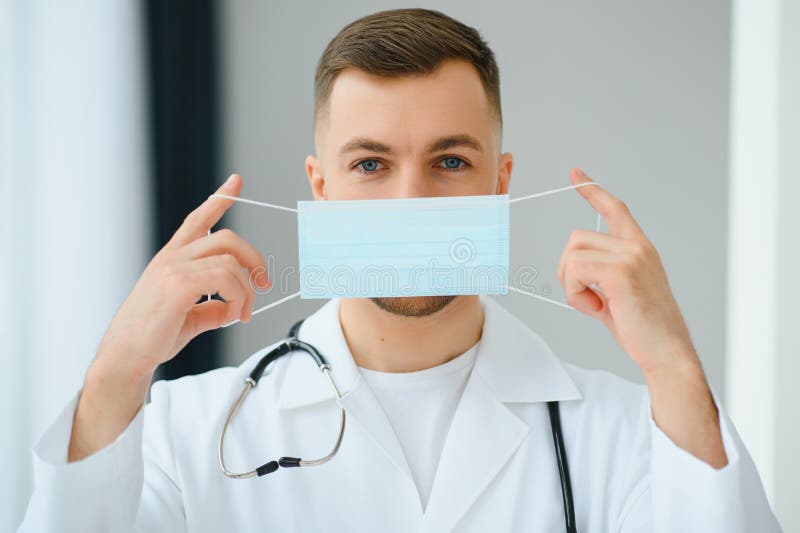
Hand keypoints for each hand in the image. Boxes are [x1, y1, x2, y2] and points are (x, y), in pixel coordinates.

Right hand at [93, 173, 267, 380]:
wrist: (126, 355)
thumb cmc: (152, 337)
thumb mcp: (190, 317)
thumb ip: (213, 307)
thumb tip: (234, 308)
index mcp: (172, 259)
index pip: (197, 219)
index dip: (219, 199)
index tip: (236, 182)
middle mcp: (173, 257)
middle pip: (228, 239)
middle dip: (254, 260)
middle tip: (263, 285)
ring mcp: (173, 268)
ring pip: (231, 261)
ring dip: (247, 290)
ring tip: (244, 313)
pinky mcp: (177, 284)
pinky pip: (224, 277)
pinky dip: (238, 296)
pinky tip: (235, 314)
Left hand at [557, 168, 696, 375]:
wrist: (666, 351)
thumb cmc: (643, 328)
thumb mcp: (618, 294)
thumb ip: (600, 275)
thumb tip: (572, 271)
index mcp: (639, 248)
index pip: (615, 209)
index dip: (592, 190)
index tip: (575, 174)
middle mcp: (636, 247)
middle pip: (575, 238)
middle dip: (568, 270)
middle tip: (587, 297)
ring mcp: (630, 256)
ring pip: (572, 255)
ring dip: (572, 285)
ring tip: (596, 305)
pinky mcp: (620, 271)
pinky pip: (574, 272)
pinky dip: (575, 294)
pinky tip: (597, 308)